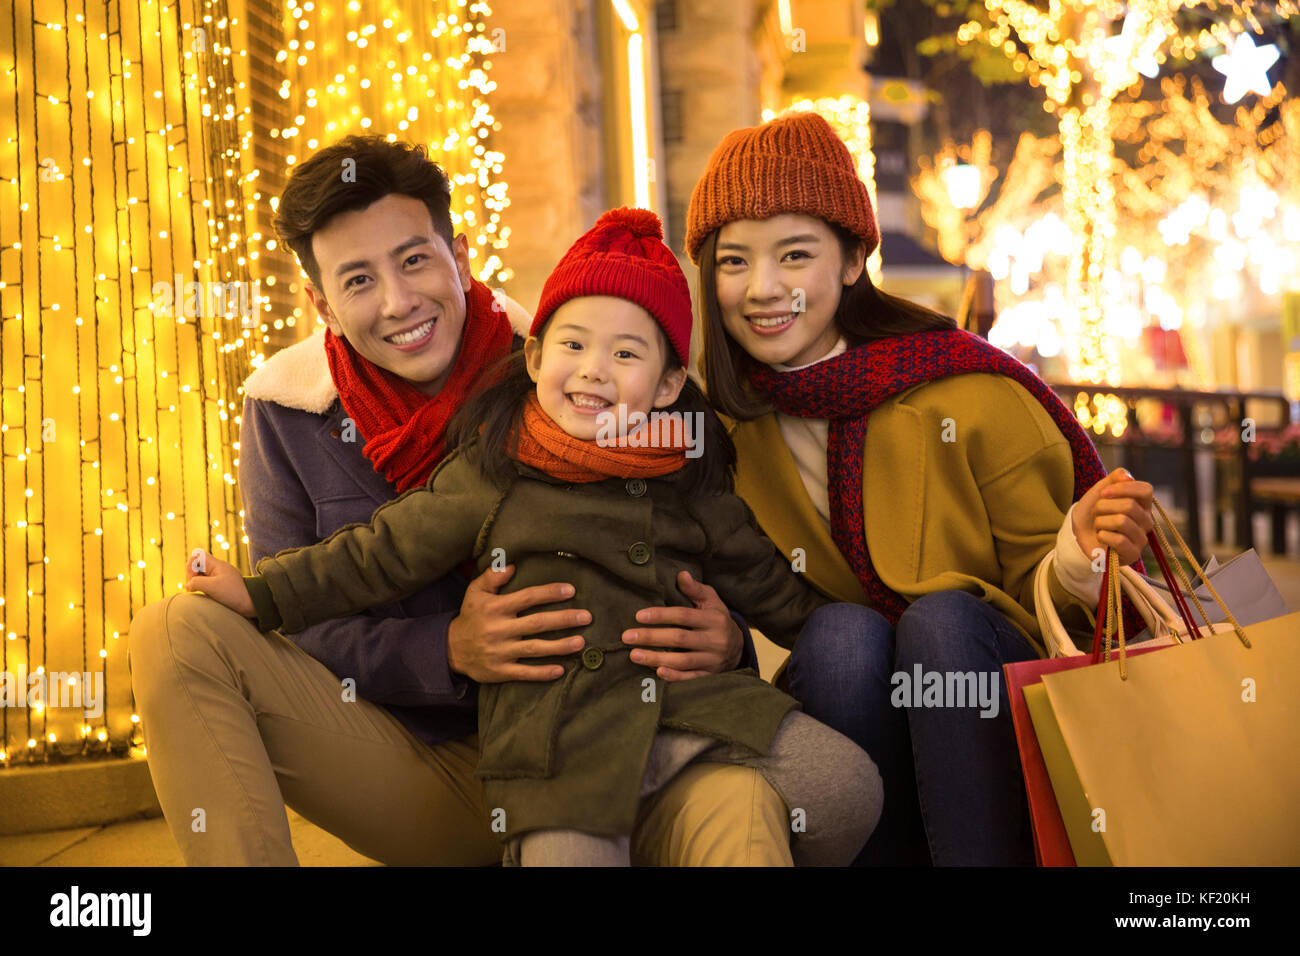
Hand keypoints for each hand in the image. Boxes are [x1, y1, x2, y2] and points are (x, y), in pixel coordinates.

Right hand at [184, 548, 255, 617]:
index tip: (193, 577)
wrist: (251, 603)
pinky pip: (208, 583)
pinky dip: (204, 588)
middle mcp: (218, 568)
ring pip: (202, 575)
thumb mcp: (211, 587)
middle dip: (192, 575)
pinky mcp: (222, 585)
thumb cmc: (233, 594)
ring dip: (198, 583)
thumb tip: (188, 585)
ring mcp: (221, 577)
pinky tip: (206, 595)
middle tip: (194, 587)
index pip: (198, 555)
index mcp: (217, 564)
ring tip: (200, 592)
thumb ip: (196, 582)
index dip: (191, 565)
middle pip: (198, 566)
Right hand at [447, 564, 589, 683]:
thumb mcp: (475, 593)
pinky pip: (524, 673)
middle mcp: (499, 629)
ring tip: (581, 642)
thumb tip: (511, 565)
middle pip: (537, 623)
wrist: (450, 650)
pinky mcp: (500, 671)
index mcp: (495, 608)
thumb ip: (492, 577)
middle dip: (564, 619)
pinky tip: (561, 670)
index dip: (549, 593)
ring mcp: (500, 652)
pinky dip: (543, 673)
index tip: (571, 590)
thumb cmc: (470, 616)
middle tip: (587, 616)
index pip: (527, 597)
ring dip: (560, 646)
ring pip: (534, 649)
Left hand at [622, 571, 743, 681]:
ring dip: (656, 658)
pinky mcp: (711, 675)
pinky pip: (691, 678)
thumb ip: (695, 589)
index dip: (661, 615)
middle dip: (651, 637)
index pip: (684, 616)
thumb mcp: (712, 601)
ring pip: (683, 661)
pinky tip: (658, 672)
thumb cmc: (718, 619)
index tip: (638, 616)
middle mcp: (715, 640)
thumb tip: (681, 574)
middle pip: (679, 639)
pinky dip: (675, 676)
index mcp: (714, 619)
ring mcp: (713, 660)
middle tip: (627, 637)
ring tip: (634, 655)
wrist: (740, 647)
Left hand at [1073, 469, 1154, 567]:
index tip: (1104, 493)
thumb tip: (1128, 476)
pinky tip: (1101, 537)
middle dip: (1104, 507)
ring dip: (1101, 522)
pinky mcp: (1133, 554)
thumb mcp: (1100, 492)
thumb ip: (1114, 479)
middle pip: (1129, 505)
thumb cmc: (1092, 513)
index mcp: (1142, 504)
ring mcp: (1141, 538)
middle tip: (1096, 512)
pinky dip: (1102, 536)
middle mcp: (1146, 521)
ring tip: (1098, 526)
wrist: (1076, 536)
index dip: (1123, 488)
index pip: (1146, 490)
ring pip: (1122, 521)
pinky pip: (1119, 540)